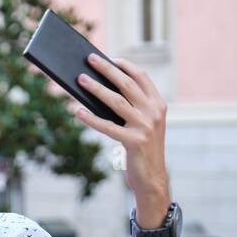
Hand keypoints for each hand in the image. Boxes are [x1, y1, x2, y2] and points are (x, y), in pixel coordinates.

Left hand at [73, 52, 170, 221]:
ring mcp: (145, 127)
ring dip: (96, 88)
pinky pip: (107, 126)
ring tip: (80, 79)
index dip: (125, 65)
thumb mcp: (141, 124)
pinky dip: (91, 118)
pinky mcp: (134, 142)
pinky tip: (78, 111)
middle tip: (89, 59)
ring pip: (116, 101)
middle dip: (106, 69)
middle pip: (127, 84)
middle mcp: (154, 112)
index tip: (109, 58)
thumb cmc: (141, 149)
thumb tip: (97, 89)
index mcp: (158, 104)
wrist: (152, 178)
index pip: (141, 77)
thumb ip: (129, 107)